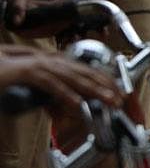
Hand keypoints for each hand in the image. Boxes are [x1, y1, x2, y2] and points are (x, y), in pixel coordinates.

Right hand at [0, 47, 122, 109]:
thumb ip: (46, 96)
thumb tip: (62, 107)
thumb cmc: (3, 74)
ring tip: (108, 100)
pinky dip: (65, 94)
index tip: (116, 91)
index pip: (83, 69)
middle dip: (105, 85)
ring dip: (93, 90)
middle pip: (83, 72)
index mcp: (50, 61)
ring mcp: (37, 64)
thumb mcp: (30, 87)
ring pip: (72, 77)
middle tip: (120, 98)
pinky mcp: (24, 73)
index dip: (102, 79)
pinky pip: (50, 84)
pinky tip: (77, 104)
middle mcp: (47, 60)